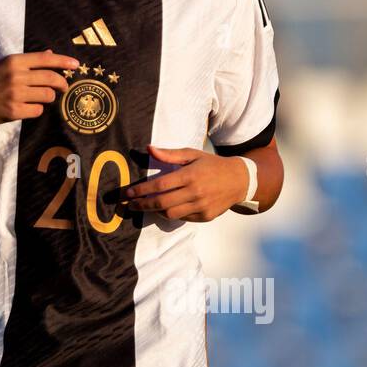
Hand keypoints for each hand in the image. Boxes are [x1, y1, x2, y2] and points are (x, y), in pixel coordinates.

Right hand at [0, 50, 78, 125]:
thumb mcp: (4, 65)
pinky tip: (28, 107)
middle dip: (62, 83)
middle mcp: (16, 76)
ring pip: (47, 95)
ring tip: (40, 97)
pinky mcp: (14, 111)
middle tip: (64, 87)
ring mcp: (15, 94)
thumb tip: (51, 54)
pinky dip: (37, 109)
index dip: (64, 61)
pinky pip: (38, 110)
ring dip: (48, 97)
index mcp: (14, 61)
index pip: (46, 59)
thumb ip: (28, 61)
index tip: (76, 65)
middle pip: (51, 78)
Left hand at [120, 144, 250, 221]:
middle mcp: (195, 192)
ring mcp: (201, 206)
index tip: (127, 193)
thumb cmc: (212, 164)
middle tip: (129, 205)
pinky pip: (183, 218)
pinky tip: (166, 208)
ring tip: (145, 206)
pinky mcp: (205, 216)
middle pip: (161, 202)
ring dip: (155, 211)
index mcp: (190, 175)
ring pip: (170, 213)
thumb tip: (148, 148)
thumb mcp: (192, 154)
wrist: (239, 180)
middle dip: (142, 205)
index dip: (141, 191)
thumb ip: (170, 154)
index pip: (159, 185)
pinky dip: (172, 213)